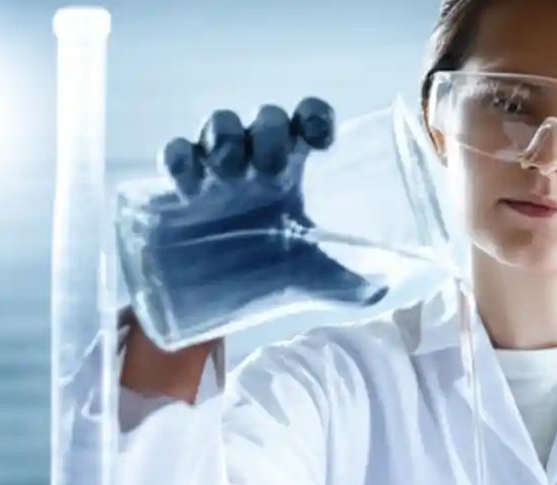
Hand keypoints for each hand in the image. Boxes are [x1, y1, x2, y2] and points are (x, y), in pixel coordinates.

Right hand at [130, 99, 388, 345]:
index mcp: (294, 167)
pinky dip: (181, 162)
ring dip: (226, 138)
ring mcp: (216, 166)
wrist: (216, 293)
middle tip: (270, 170)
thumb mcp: (309, 273)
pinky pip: (176, 152)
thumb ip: (346, 281)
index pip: (308, 119)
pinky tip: (190, 190)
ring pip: (221, 124)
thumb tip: (381, 295)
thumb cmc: (268, 266)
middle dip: (270, 133)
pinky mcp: (179, 183)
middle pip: (266, 118)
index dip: (315, 117)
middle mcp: (256, 157)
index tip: (321, 140)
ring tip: (228, 174)